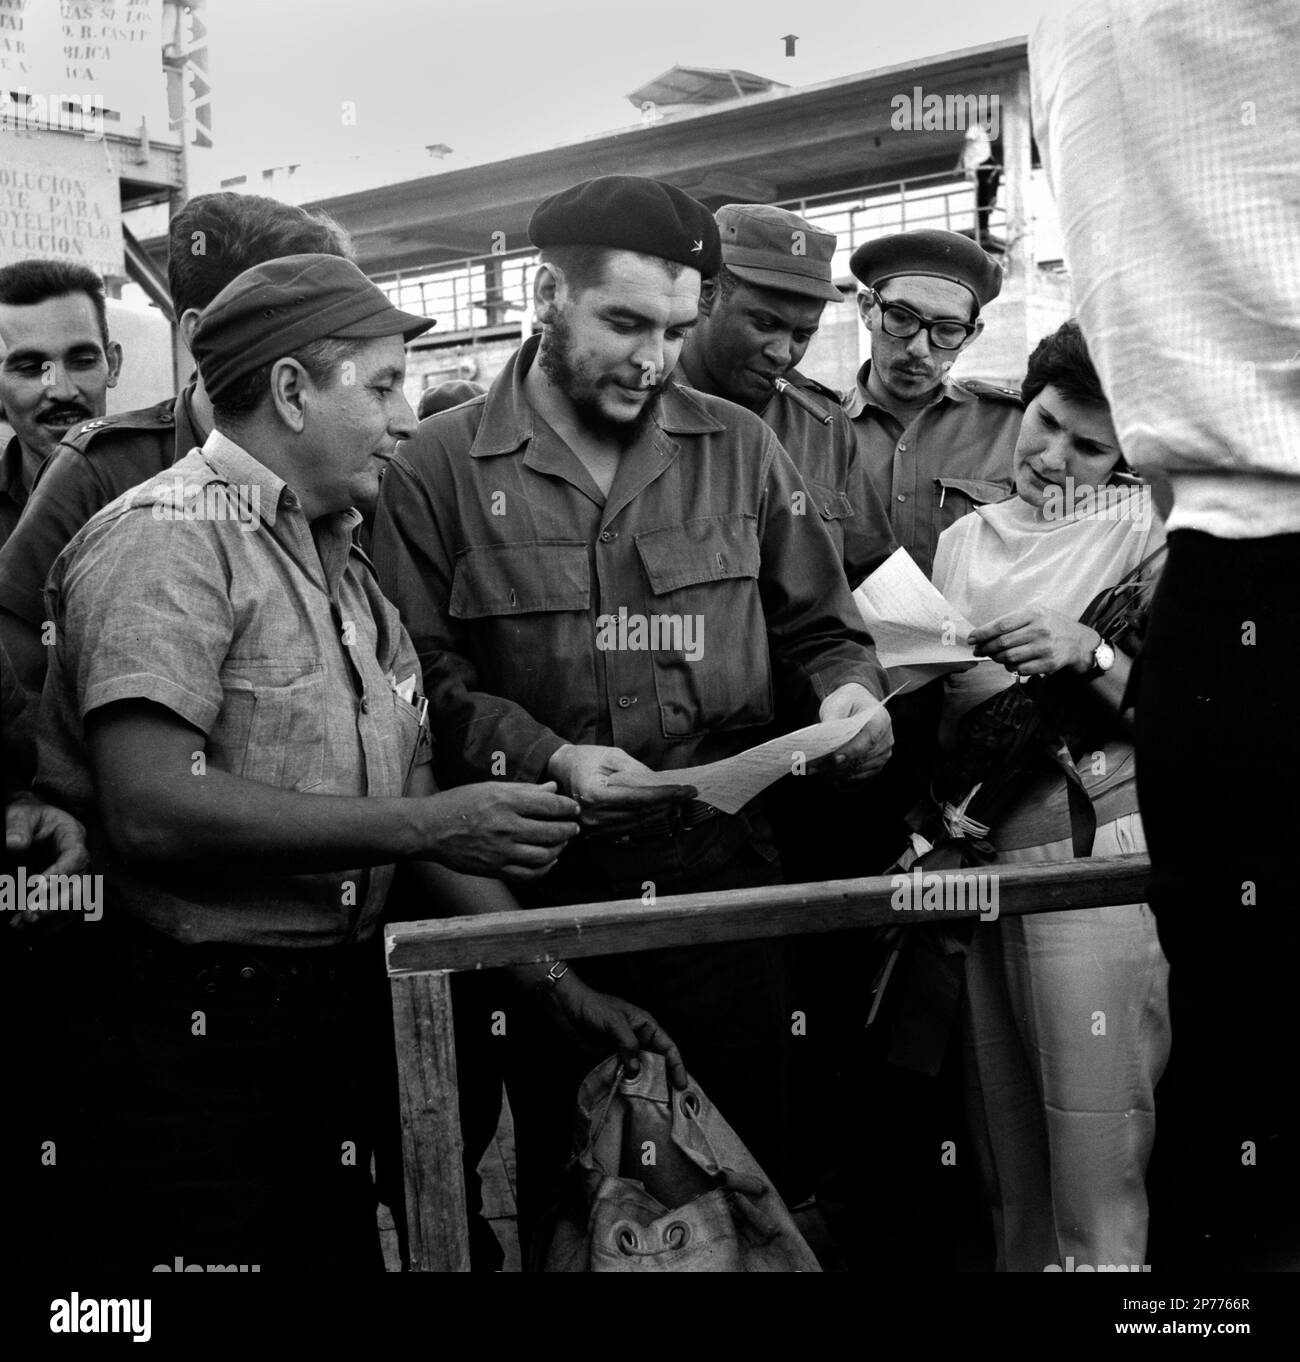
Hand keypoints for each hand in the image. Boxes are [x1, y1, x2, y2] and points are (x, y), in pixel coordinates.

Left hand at [5, 795, 90, 931]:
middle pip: (80, 885)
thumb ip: (18, 826)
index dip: (61, 872)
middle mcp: (79, 859)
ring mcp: (73, 878)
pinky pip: (62, 914)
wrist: (29, 826)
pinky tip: (21, 926)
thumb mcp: (21, 814)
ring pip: (73, 904)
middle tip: (30, 914)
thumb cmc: (27, 817)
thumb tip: (14, 844)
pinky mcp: (63, 893)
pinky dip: (45, 924)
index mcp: (73, 836)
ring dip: (50, 918)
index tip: (38, 885)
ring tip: (21, 923)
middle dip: (57, 903)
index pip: (76, 856)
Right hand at [418, 780, 579, 879]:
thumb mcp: (491, 788)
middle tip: (573, 827)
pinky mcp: (496, 869)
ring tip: (562, 842)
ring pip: (545, 855)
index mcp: (506, 802)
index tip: (573, 809)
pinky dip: (545, 868)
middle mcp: (507, 827)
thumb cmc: (459, 803)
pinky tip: (549, 861)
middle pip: (552, 832)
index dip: (568, 808)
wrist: (430, 829)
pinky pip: (530, 874)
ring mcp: (502, 851)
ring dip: (560, 848)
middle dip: (569, 829)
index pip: (550, 806)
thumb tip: (552, 788)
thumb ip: (525, 790)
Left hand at [544, 972, 687, 1089]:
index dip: (677, 1065)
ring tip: (653, 1104)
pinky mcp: (610, 1058)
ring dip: (645, 1084)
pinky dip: (628, 1084)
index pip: (668, 1047)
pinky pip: (623, 1073)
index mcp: (645, 1025)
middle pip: (657, 1061)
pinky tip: (630, 1097)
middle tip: (671, 1101)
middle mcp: (638, 1039)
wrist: (567, 1006)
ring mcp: (624, 1050)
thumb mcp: (613, 1021)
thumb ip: (627, 1043)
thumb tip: (636, 1069)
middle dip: (665, 1079)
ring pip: (641, 1070)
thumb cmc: (593, 1006)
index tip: (682, 1085)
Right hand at [548, 744, 696, 831]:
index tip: (686, 789)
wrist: (561, 770)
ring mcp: (594, 827)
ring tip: (680, 800)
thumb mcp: (611, 755)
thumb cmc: (585, 758)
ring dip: (661, 812)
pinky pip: (629, 826)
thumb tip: (661, 783)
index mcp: (593, 794)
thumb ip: (636, 769)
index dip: (664, 795)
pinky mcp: (598, 831)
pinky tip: (663, 808)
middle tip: (689, 793)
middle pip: (640, 813)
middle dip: (668, 803)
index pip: (637, 798)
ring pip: (638, 822)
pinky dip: (648, 818)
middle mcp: (593, 815)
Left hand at [811, 683, 892, 784]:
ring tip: (814, 770)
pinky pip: (859, 776)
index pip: (866, 741)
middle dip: (835, 765)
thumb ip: (832, 720)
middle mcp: (886, 739)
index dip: (850, 752)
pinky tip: (826, 774)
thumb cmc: (847, 702)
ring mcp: (883, 754)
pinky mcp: (876, 764)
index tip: (834, 759)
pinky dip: (842, 776)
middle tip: (812, 767)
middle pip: (860, 759)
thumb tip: (823, 740)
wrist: (858, 704)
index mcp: (880, 721)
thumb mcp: (837, 704)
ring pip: (858, 770)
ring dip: (836, 773)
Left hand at [970, 609, 1100, 676]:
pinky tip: (1010, 663)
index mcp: (1034, 614)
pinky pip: (1020, 669)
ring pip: (1009, 657)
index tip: (971, 639)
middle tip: (978, 651)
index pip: (1001, 625)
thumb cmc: (1051, 626)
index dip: (982, 633)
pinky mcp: (1048, 663)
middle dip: (985, 648)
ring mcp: (1045, 648)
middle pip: (1002, 642)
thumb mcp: (1036, 614)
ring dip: (996, 659)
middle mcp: (1040, 630)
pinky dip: (1011, 668)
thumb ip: (1013, 621)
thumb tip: (984, 634)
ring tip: (994, 656)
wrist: (1079, 642)